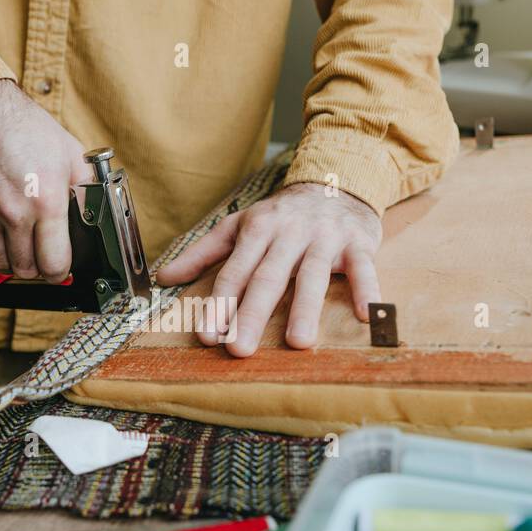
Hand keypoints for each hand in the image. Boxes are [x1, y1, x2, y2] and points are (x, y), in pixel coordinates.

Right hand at [0, 79, 90, 281]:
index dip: (59, 271)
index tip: (59, 267)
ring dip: (10, 260)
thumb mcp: (68, 151)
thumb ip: (85, 188)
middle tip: (38, 253)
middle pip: (26, 269)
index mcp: (46, 200)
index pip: (54, 265)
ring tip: (17, 245)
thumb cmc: (21, 125)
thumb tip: (95, 217)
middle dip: (36, 266)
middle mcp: (13, 212)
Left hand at [156, 184, 382, 356]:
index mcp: (257, 230)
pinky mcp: (358, 243)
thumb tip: (164, 278)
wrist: (336, 181)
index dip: (220, 304)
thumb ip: (203, 252)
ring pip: (312, 275)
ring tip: (297, 342)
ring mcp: (324, 238)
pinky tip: (367, 316)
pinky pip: (363, 268)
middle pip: (268, 278)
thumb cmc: (282, 214)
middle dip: (252, 314)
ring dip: (305, 309)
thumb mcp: (240, 225)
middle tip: (240, 349)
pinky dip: (367, 290)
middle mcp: (289, 233)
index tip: (208, 336)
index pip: (234, 272)